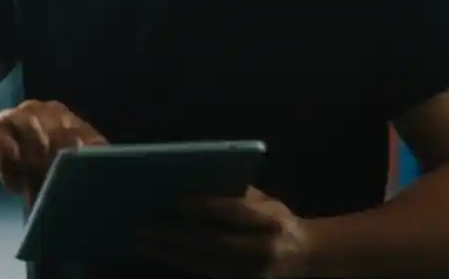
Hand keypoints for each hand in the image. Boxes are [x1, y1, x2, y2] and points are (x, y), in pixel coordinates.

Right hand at [0, 100, 106, 201]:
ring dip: (38, 176)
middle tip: (62, 195)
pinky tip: (15, 189)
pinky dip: (11, 174)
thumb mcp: (45, 156)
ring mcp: (16, 116)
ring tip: (38, 197)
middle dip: (62, 170)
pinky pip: (6, 152)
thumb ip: (68, 162)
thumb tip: (93, 183)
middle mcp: (40, 110)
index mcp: (59, 114)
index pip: (83, 134)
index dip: (88, 158)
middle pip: (61, 141)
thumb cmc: (18, 153)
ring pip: (36, 147)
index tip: (91, 180)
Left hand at [135, 186, 310, 277]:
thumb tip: (192, 181)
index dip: (203, 207)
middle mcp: (263, 250)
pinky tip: (160, 254)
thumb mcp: (265, 201)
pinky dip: (181, 262)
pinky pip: (206, 274)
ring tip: (142, 241)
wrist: (306, 258)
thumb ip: (236, 193)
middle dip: (174, 235)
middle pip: (211, 243)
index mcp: (270, 221)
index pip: (233, 212)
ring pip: (204, 264)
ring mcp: (253, 275)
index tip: (172, 201)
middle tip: (142, 225)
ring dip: (170, 253)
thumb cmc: (278, 221)